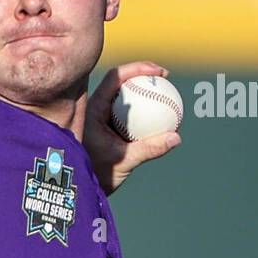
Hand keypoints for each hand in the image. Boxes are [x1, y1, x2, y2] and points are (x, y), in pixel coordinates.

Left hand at [77, 61, 181, 196]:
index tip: (159, 72)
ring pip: (125, 97)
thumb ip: (150, 149)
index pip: (115, 77)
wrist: (81, 189)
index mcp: (94, 110)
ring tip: (166, 94)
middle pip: (121, 83)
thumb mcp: (125, 161)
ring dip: (144, 92)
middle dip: (144, 75)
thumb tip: (176, 137)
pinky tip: (162, 117)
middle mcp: (96, 110)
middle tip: (165, 78)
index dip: (138, 68)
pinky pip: (129, 114)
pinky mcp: (108, 129)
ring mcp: (102, 119)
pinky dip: (144, 111)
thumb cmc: (96, 174)